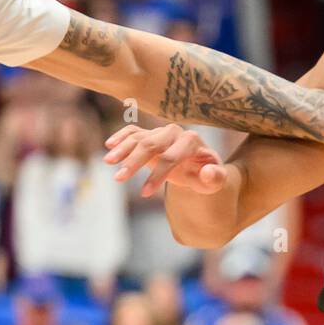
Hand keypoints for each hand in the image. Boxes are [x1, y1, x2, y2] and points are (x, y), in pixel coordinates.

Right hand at [103, 124, 227, 196]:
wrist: (199, 165)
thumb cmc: (207, 175)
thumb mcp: (215, 181)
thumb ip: (215, 178)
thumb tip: (207, 173)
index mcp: (191, 141)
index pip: (171, 157)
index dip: (158, 175)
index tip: (145, 193)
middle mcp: (174, 132)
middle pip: (151, 144)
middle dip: (134, 161)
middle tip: (118, 179)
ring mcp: (160, 132)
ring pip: (138, 137)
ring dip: (122, 149)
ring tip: (108, 162)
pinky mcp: (149, 134)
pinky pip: (133, 131)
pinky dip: (121, 136)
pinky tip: (109, 145)